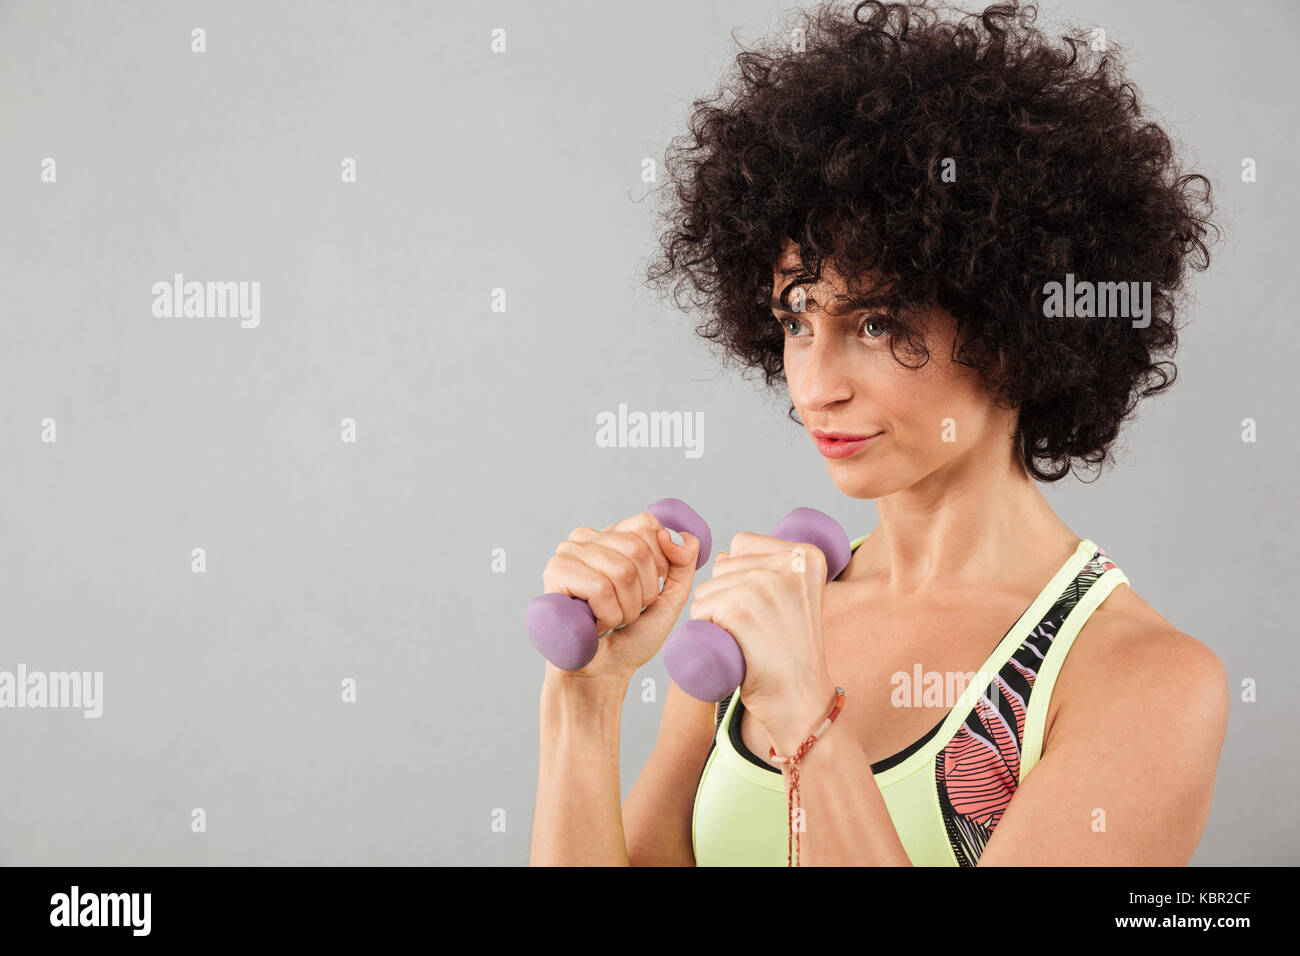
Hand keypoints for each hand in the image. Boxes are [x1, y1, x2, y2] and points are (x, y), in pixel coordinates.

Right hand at [540, 510, 701, 686]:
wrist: (602, 673)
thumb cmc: (631, 635)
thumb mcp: (667, 598)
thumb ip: (682, 565)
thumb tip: (685, 538)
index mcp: (611, 535)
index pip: (647, 525)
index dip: (659, 562)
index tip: (648, 590)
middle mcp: (586, 537)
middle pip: (637, 549)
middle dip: (643, 591)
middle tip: (627, 611)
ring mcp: (567, 553)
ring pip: (621, 570)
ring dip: (626, 608)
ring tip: (611, 619)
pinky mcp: (555, 573)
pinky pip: (600, 588)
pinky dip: (608, 616)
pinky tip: (596, 624)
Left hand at [687, 531, 838, 749]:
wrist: (800, 700)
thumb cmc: (791, 651)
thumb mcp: (795, 598)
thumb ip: (766, 568)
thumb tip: (721, 555)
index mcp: (806, 555)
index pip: (742, 544)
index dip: (740, 577)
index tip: (766, 608)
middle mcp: (789, 564)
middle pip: (721, 567)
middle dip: (725, 596)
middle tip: (756, 629)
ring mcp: (765, 585)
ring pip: (707, 589)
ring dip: (713, 615)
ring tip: (746, 638)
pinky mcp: (741, 609)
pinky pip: (700, 610)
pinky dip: (705, 630)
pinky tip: (732, 646)